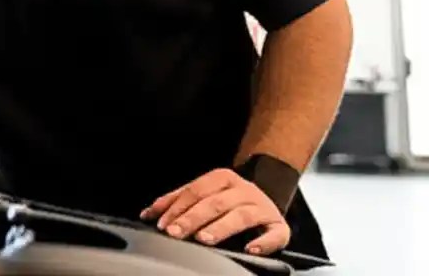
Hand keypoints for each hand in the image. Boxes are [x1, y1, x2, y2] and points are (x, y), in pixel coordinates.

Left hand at [140, 168, 289, 255]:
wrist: (267, 199)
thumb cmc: (228, 201)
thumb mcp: (204, 194)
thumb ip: (177, 201)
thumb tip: (148, 214)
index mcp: (223, 178)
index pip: (196, 191)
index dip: (178, 207)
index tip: (162, 224)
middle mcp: (244, 190)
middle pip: (215, 202)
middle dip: (192, 218)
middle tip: (176, 233)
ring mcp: (263, 207)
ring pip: (241, 215)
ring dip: (221, 227)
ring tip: (204, 239)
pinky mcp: (280, 226)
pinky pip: (275, 234)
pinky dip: (263, 242)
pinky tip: (250, 249)